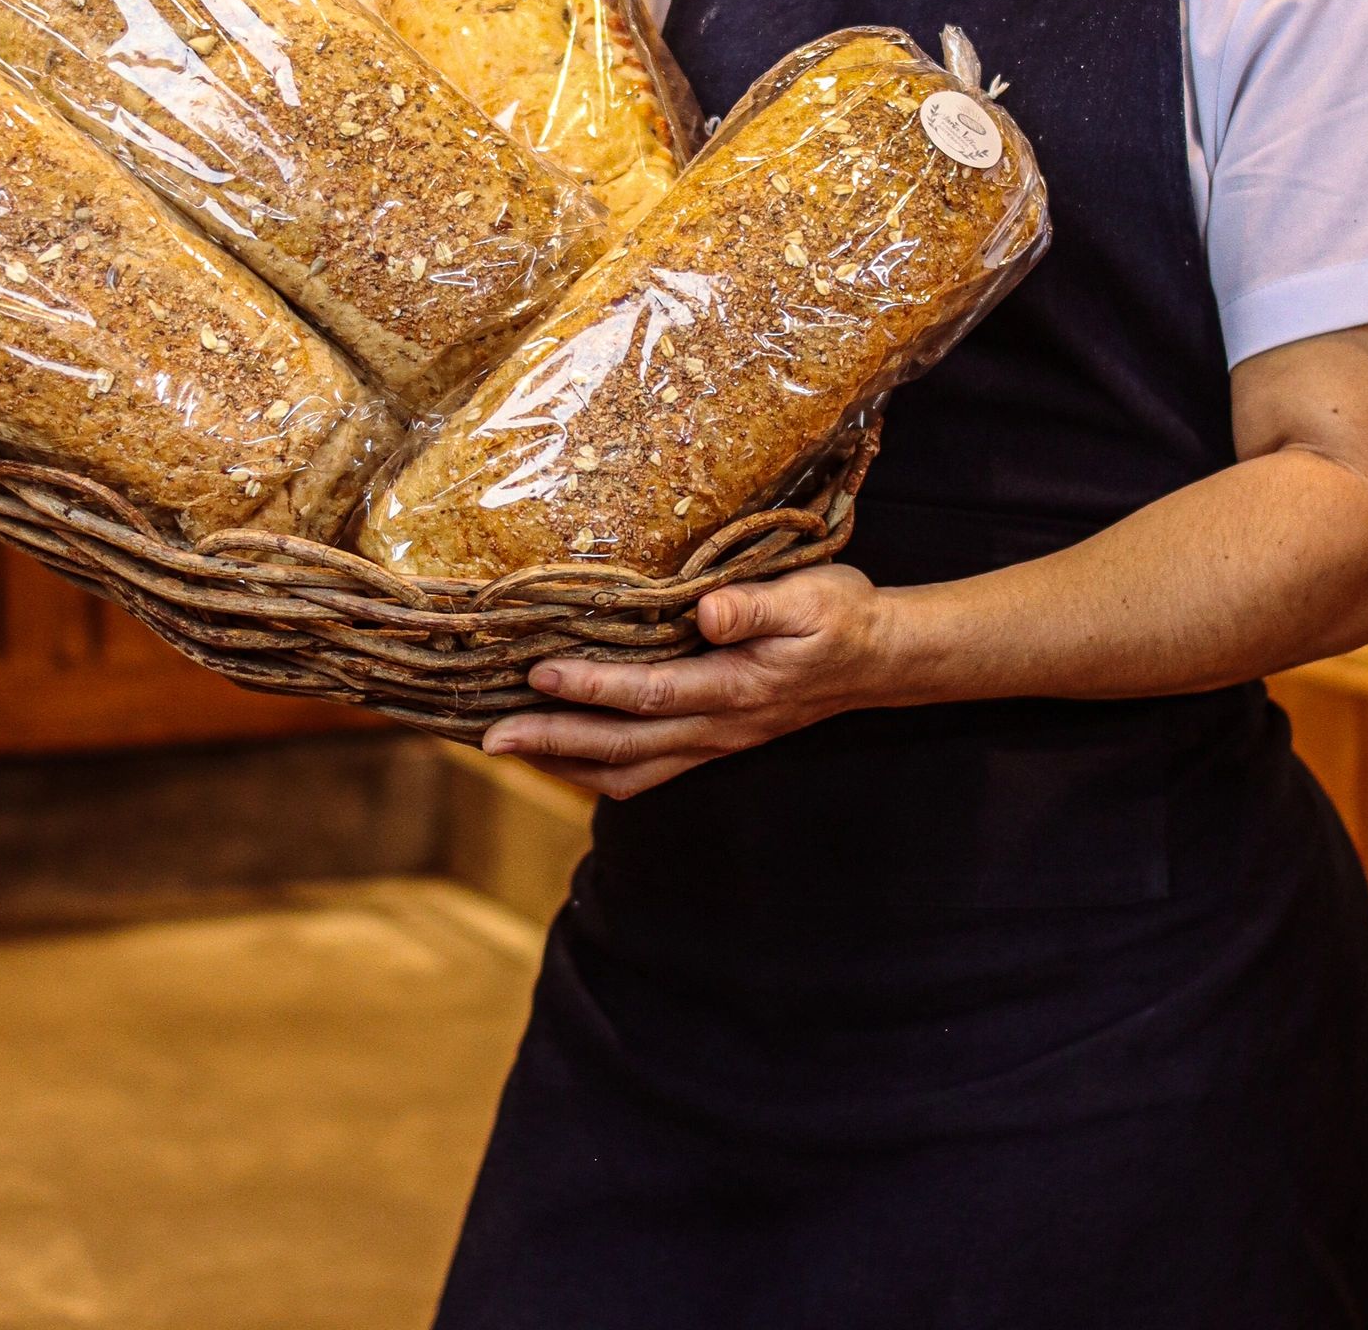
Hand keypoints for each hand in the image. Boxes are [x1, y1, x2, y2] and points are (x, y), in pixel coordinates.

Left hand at [481, 562, 894, 798]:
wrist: (878, 659)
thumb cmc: (841, 617)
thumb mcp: (810, 597)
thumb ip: (757, 607)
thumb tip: (707, 611)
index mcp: (735, 689)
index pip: (650, 693)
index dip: (592, 687)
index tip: (539, 672)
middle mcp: (717, 727)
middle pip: (623, 747)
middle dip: (553, 743)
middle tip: (490, 736)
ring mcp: (713, 741)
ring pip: (628, 769)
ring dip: (566, 763)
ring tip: (509, 747)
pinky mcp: (710, 739)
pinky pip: (644, 767)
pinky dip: (596, 765)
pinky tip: (563, 750)